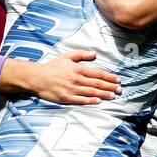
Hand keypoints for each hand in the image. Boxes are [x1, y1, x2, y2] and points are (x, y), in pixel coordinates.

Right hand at [6, 50, 120, 104]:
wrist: (36, 78)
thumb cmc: (52, 67)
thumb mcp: (66, 57)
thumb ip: (81, 54)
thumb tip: (95, 54)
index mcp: (77, 69)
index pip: (97, 73)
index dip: (109, 77)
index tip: (118, 79)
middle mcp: (76, 79)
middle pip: (97, 83)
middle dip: (110, 86)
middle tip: (120, 89)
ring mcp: (71, 89)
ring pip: (91, 92)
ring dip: (103, 94)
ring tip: (113, 96)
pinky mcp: (66, 98)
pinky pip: (81, 100)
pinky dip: (90, 100)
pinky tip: (98, 101)